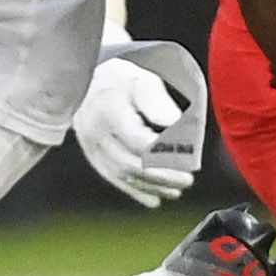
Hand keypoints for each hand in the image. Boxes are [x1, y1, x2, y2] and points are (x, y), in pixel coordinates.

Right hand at [73, 42, 207, 205]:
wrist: (88, 77)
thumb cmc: (121, 77)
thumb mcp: (141, 79)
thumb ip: (157, 101)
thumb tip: (174, 124)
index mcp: (109, 109)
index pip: (138, 140)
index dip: (164, 154)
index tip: (187, 159)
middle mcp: (95, 130)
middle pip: (131, 162)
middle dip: (162, 175)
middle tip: (187, 180)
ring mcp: (90, 144)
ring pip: (122, 174)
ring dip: (151, 186)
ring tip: (176, 190)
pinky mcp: (91, 153)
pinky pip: (112, 177)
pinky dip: (135, 190)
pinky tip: (154, 198)